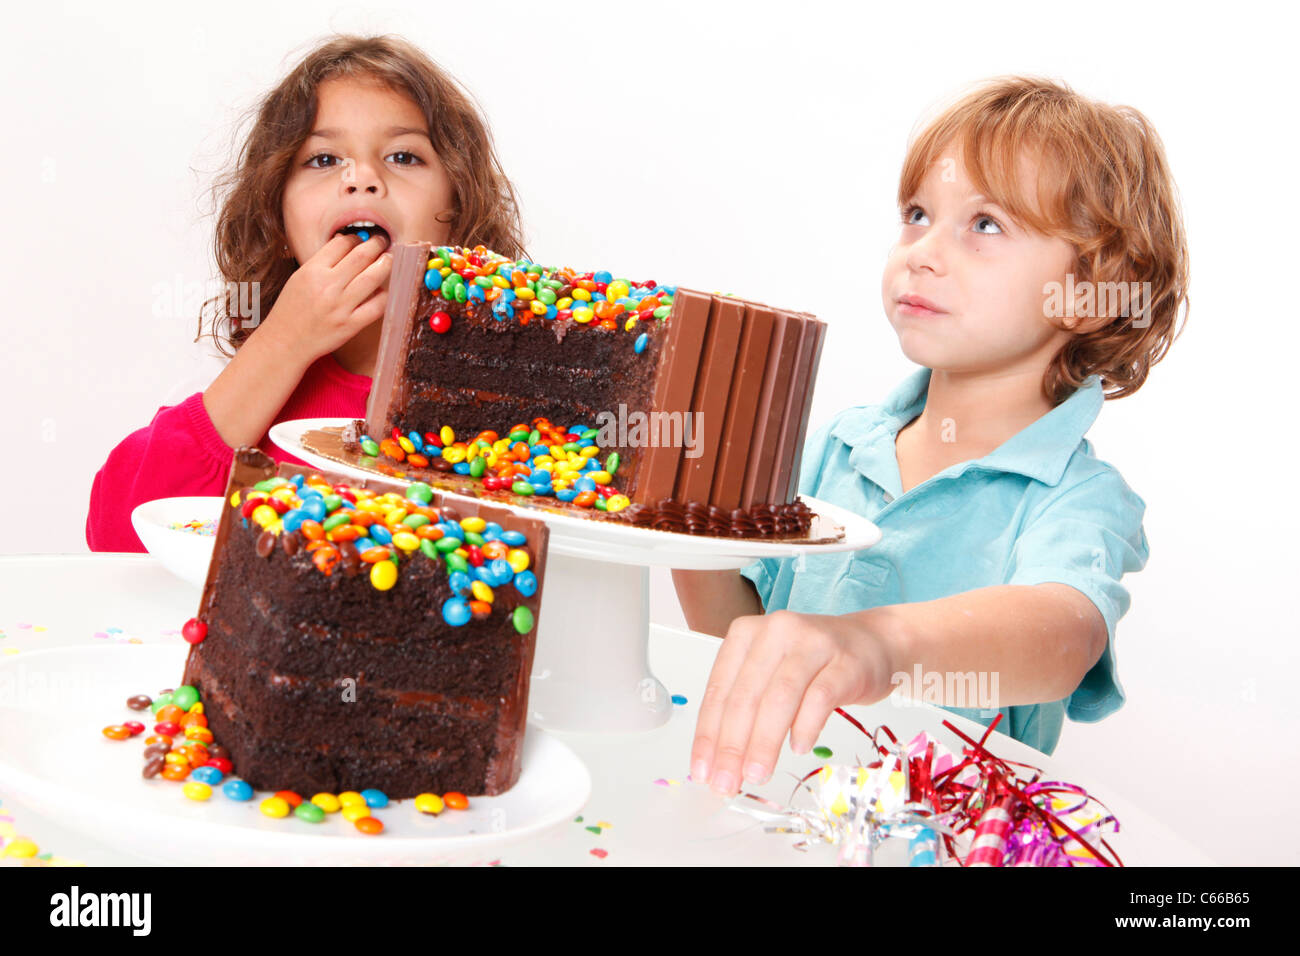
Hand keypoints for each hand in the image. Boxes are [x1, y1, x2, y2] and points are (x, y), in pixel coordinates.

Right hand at [261, 233, 391, 361]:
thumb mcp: (299, 278)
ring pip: (373, 277)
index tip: (361, 238)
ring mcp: (341, 307)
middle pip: (361, 256)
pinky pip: (377, 305)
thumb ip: (321, 261)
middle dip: (376, 244)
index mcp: (312, 271)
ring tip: (388, 259)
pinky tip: (382, 290)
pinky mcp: (351, 325)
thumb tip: (345, 241)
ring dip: (385, 264)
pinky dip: (383, 294)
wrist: (285, 342)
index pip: (341, 243)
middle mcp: (327, 287)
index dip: (355, 238)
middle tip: (382, 241)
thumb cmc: (291, 309)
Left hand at [690, 609, 894, 795]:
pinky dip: (805, 727)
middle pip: (746, 696)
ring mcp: (812, 643)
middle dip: (732, 746)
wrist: (872, 643)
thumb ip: (745, 707)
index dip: (707, 735)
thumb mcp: (770, 673)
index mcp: (746, 634)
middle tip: (726, 783)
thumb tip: (720, 762)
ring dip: (764, 743)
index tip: (702, 771)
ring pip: (779, 698)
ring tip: (756, 774)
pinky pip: (820, 698)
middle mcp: (775, 632)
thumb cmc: (814, 663)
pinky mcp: (845, 662)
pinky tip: (798, 748)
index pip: (719, 690)